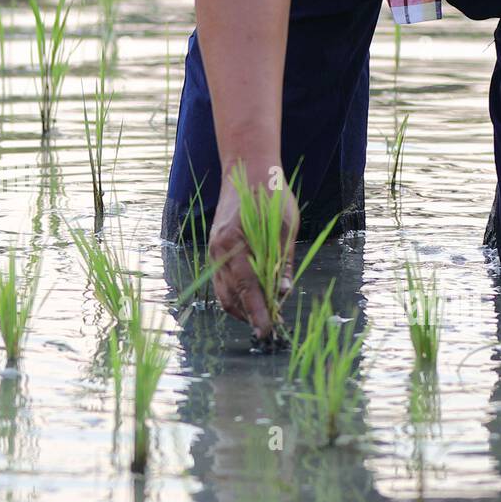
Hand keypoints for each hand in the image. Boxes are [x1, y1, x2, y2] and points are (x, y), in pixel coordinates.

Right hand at [208, 164, 298, 339]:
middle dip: (250, 316)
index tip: (267, 331)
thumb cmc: (271, 194)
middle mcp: (219, 250)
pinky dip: (236, 296)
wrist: (246, 170)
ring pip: (224, 293)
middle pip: (231, 296)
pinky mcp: (216, 252)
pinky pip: (222, 283)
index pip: (247, 288)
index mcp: (235, 242)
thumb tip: (284, 291)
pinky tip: (253, 300)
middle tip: (271, 327)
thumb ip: (282, 259)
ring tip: (264, 317)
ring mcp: (214, 252)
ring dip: (242, 309)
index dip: (258, 313)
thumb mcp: (286, 225)